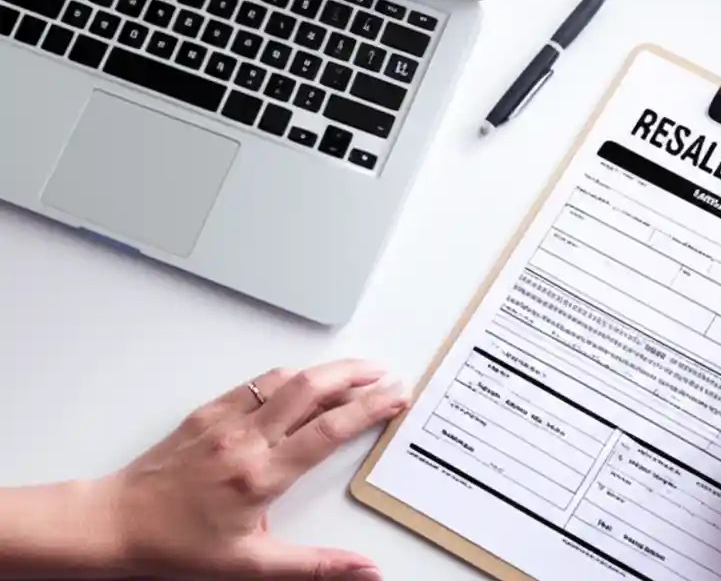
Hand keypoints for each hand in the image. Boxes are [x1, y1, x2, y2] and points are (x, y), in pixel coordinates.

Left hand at [100, 360, 407, 579]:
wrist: (114, 525)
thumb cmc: (175, 545)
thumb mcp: (252, 565)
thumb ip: (315, 565)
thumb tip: (364, 569)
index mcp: (261, 476)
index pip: (330, 430)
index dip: (370, 408)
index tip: (395, 397)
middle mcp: (246, 440)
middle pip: (313, 389)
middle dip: (356, 375)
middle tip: (385, 375)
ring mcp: (224, 421)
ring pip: (285, 379)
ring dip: (325, 371)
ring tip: (353, 372)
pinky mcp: (206, 413)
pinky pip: (255, 384)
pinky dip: (287, 377)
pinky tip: (299, 381)